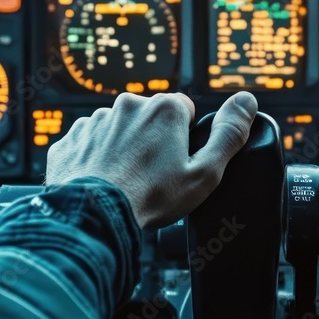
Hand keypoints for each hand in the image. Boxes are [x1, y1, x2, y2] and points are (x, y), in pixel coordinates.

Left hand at [45, 91, 257, 228]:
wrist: (93, 217)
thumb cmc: (151, 198)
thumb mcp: (205, 173)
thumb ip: (229, 134)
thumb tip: (246, 100)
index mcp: (163, 108)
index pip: (184, 111)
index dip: (185, 139)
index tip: (178, 163)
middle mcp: (128, 105)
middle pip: (150, 119)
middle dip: (154, 142)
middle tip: (154, 176)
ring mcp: (95, 120)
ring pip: (119, 131)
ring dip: (124, 150)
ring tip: (127, 183)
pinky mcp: (71, 139)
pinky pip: (90, 144)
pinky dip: (97, 159)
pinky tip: (102, 183)